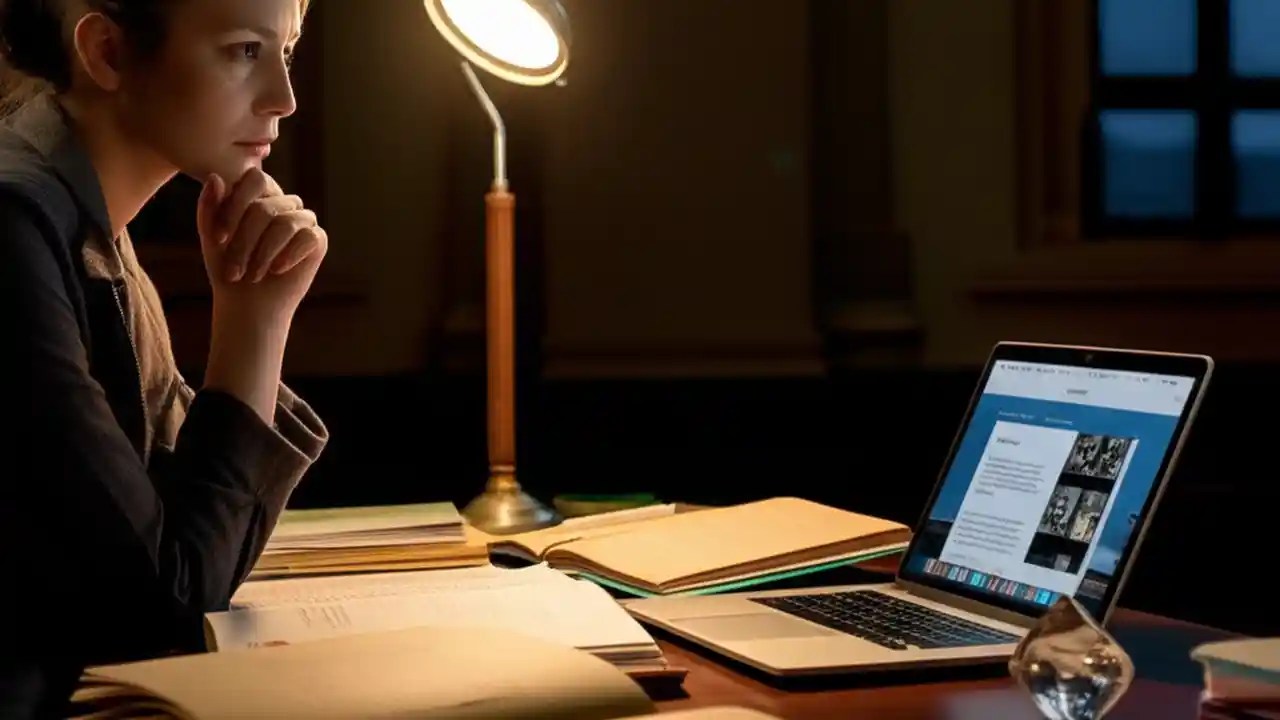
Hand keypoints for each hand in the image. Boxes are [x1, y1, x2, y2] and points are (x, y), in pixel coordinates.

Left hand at [196, 168, 327, 322]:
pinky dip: (288, 255)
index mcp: (260, 194)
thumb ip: (209, 206)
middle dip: (244, 242)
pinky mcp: (318, 240)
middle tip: (234, 270)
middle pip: (265, 208)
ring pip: (285, 223)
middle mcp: (284, 202)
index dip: (235, 206)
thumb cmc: (229, 268)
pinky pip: (307, 237)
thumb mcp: (212, 237)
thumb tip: (215, 177)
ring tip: (253, 274)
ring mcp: (304, 220)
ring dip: (264, 253)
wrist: (248, 305)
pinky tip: (277, 270)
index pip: (255, 179)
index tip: (219, 238)